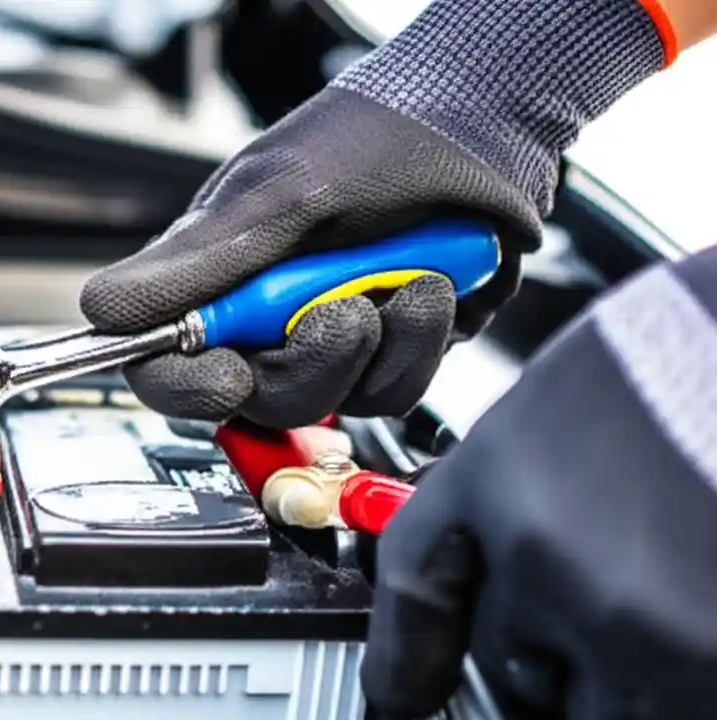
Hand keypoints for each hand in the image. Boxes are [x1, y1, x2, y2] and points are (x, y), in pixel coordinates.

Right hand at [81, 0, 668, 428]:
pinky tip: (431, 290)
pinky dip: (418, 344)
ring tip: (404, 280)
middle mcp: (265, 315)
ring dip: (377, 346)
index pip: (162, 363)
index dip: (186, 387)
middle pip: (255, 397)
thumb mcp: (279, 197)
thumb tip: (103, 310)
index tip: (231, 376)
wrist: (486, 133)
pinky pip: (390, 390)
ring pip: (330, 399)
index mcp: (216, 276)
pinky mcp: (388, 350)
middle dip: (310, 361)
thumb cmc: (376, 141)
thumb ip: (196, 263)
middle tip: (341, 309)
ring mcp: (327, 335)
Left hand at [362, 247, 716, 718]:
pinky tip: (695, 605)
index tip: (397, 699)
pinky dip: (680, 678)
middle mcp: (542, 551)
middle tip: (599, 605)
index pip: (415, 589)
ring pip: (592, 706)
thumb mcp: (565, 402)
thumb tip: (495, 563)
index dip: (400, 662)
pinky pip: (671, 705)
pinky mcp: (705, 660)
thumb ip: (516, 493)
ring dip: (615, 678)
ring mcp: (626, 618)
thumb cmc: (687, 360)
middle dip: (546, 654)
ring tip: (665, 589)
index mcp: (495, 471)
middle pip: (508, 664)